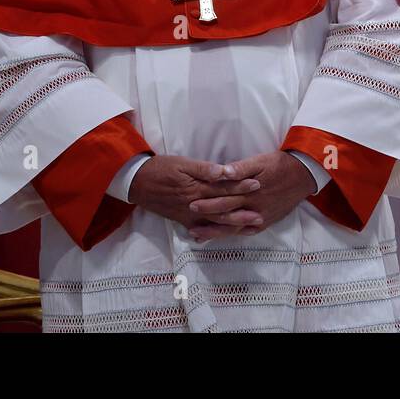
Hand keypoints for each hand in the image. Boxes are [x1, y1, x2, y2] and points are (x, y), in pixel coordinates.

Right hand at [126, 155, 261, 236]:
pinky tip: (224, 235)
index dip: (241, 186)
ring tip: (249, 226)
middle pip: (223, 208)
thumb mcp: (182, 163)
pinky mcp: (182, 220)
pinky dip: (214, 233)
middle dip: (242, 211)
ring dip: (233, 225)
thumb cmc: (161, 168)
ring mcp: (189, 215)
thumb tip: (223, 172)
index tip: (257, 184)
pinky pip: (201, 229)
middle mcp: (195, 204)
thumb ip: (204, 169)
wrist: (137, 182)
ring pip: (215, 222)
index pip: (224, 188)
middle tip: (261, 213)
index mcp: (197, 188)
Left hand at [184, 151, 315, 241]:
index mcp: (250, 190)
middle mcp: (254, 206)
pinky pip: (247, 231)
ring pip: (234, 227)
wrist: (304, 175)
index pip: (225, 197)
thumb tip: (223, 172)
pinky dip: (233, 234)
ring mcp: (260, 217)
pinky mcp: (266, 222)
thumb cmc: (280, 164)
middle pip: (226, 214)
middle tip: (189, 224)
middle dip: (207, 219)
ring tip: (198, 236)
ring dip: (216, 232)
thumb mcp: (261, 161)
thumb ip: (241, 168)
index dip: (207, 201)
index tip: (191, 203)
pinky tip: (222, 237)